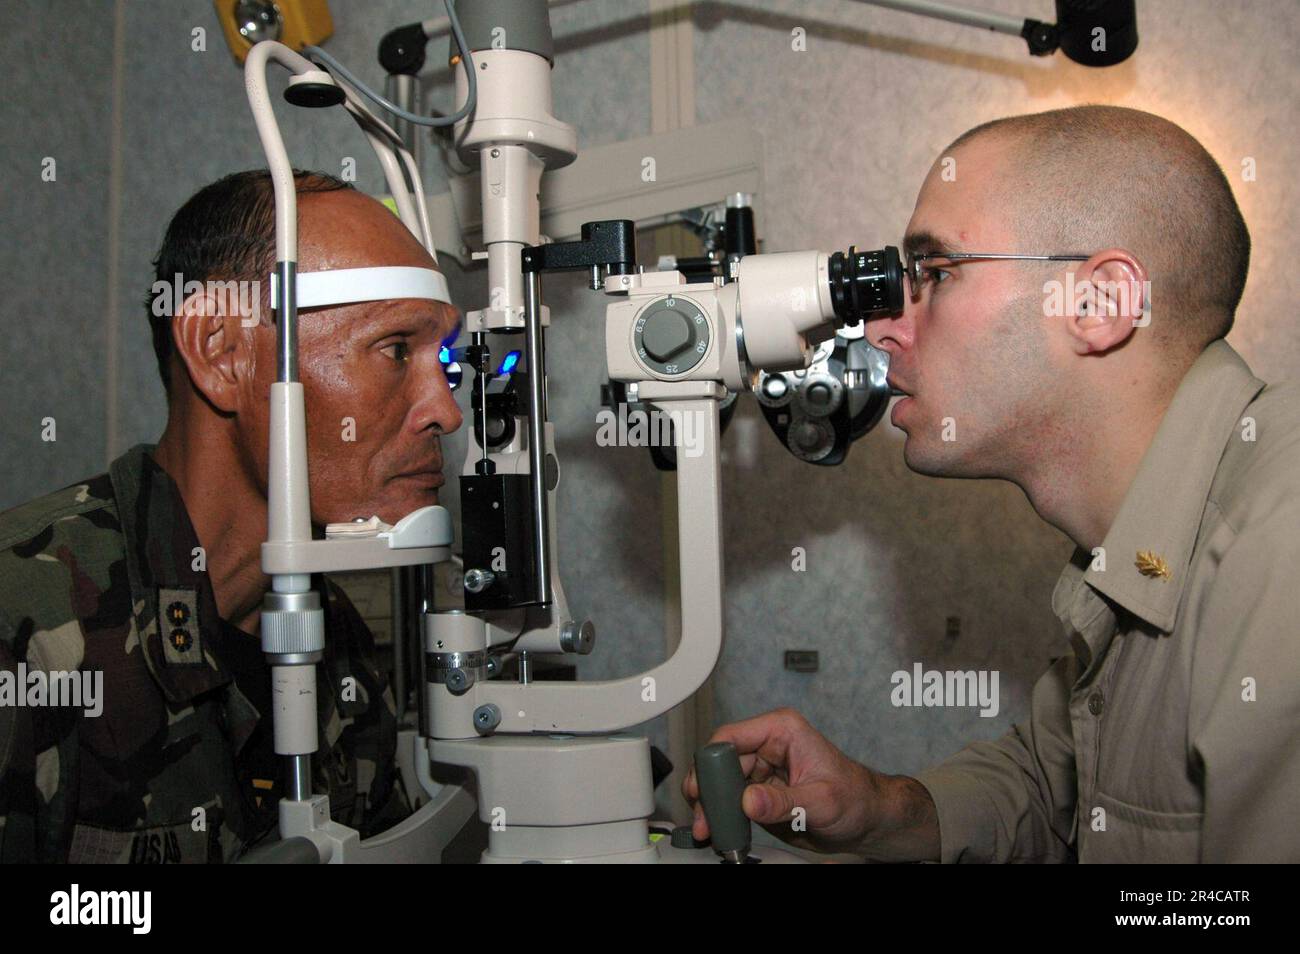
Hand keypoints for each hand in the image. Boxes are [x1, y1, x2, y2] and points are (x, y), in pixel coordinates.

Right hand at [681, 707, 885, 855]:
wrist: (867, 820)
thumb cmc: (857, 798)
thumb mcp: (822, 801)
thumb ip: (784, 802)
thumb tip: (749, 800)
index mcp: (781, 731)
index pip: (731, 737)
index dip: (711, 762)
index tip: (703, 789)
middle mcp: (766, 746)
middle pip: (719, 762)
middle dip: (707, 791)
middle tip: (705, 818)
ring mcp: (760, 770)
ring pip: (720, 784)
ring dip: (712, 807)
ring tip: (711, 829)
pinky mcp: (758, 793)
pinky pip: (731, 802)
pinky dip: (723, 817)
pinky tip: (722, 831)